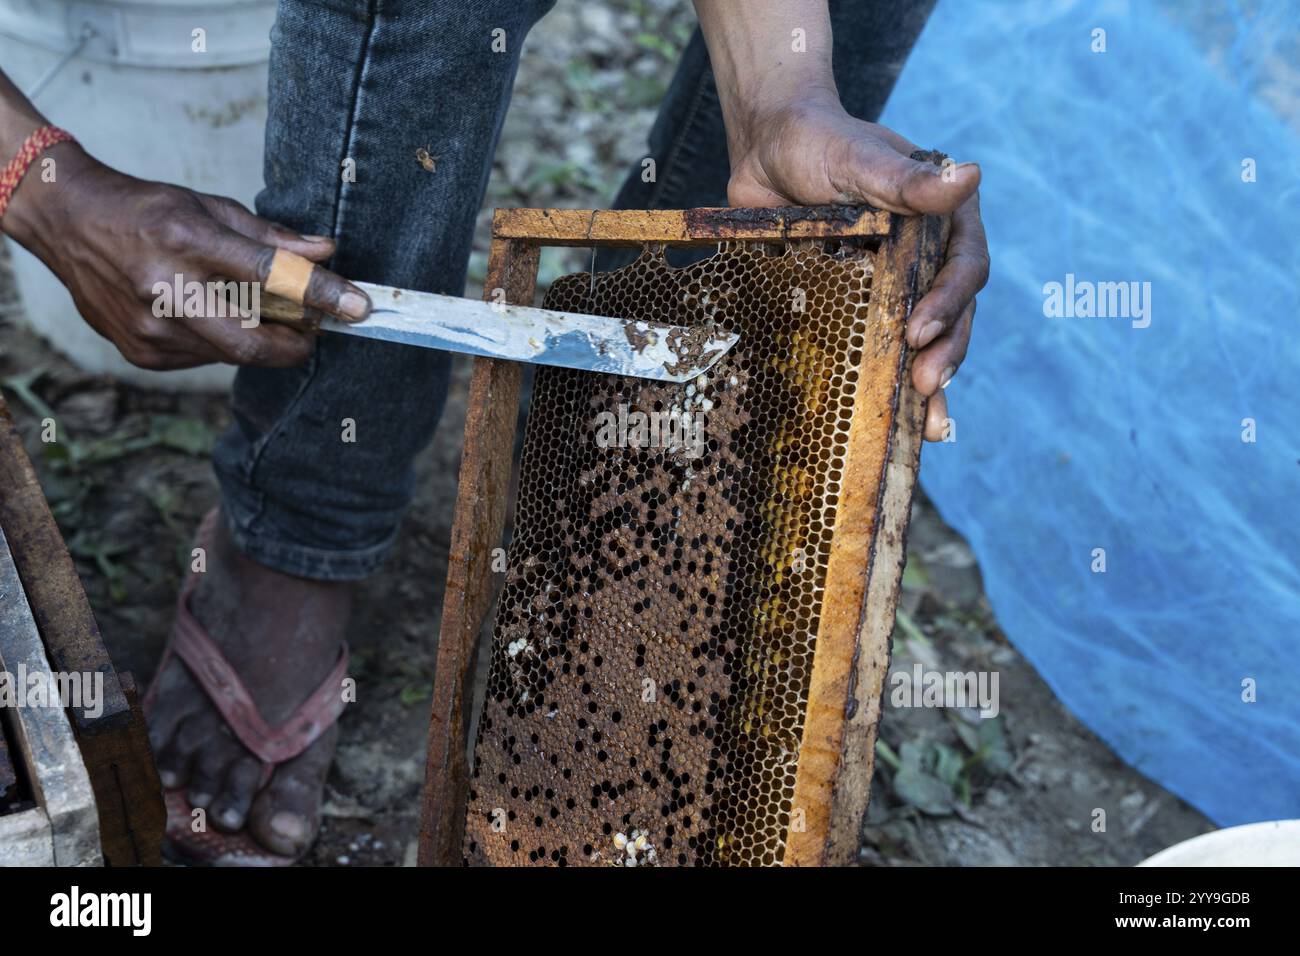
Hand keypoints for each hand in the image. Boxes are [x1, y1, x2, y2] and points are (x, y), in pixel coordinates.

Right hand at [4, 143, 369, 369]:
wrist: (67, 222)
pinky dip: (221, 341)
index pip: (270, 276)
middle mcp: (165, 289)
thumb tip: (327, 255)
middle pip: (254, 344)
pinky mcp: (142, 352)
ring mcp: (149, 328)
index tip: (359, 307)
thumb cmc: (146, 210)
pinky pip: (204, 358)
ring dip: (257, 339)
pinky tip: (205, 314)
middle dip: (295, 345)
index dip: (321, 296)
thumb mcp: (210, 207)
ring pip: (231, 354)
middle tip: (312, 330)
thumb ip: (272, 237)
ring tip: (251, 309)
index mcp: (186, 241)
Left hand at [726, 95, 988, 441]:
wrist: (764, 149)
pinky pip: (878, 347)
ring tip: (924, 426)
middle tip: (924, 386)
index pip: (964, 265)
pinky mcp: (859, 305)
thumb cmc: (814, 140)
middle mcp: (928, 255)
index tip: (919, 330)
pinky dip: (885, 383)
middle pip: (953, 313)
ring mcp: (895, 284)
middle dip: (944, 354)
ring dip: (928, 382)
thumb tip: (970, 177)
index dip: (949, 302)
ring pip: (924, 339)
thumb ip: (905, 180)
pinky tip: (890, 423)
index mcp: (944, 218)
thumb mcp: (856, 158)